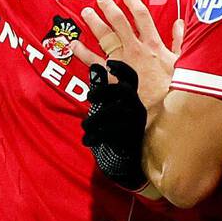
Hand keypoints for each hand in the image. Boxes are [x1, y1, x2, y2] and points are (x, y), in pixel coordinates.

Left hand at [72, 0, 183, 109]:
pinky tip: (74, 44)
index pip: (142, 17)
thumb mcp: (181, 64)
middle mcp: (135, 49)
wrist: (157, 111)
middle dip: (109, 8)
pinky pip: (93, 61)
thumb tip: (180, 23)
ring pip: (105, 37)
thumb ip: (179, 41)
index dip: (133, 3)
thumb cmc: (169, 89)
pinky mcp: (109, 75)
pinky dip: (82, 52)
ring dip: (94, 23)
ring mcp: (120, 61)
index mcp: (153, 45)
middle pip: (119, 22)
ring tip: (86, 12)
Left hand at [82, 60, 148, 190]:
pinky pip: (112, 132)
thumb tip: (93, 67)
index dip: (122, 68)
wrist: (130, 157)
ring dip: (95, 119)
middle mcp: (137, 106)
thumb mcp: (111, 108)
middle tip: (88, 97)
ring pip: (115, 112)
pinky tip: (86, 140)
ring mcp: (136, 121)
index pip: (132, 77)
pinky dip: (96, 136)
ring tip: (84, 126)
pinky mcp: (132, 137)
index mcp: (132, 97)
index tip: (108, 63)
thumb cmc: (117, 126)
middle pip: (124, 91)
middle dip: (104, 90)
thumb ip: (103, 89)